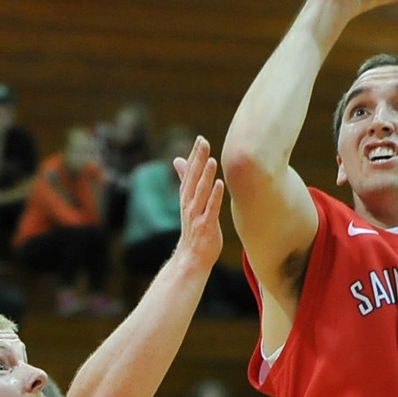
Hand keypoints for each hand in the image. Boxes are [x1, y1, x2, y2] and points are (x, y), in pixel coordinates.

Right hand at [171, 137, 224, 266]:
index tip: (200, 139)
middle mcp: (189, 204)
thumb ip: (185, 180)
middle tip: (203, 142)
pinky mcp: (205, 226)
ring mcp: (196, 215)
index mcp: (186, 197)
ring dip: (205, 176)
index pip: (189, 173)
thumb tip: (178, 159)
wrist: (191, 257)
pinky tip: (219, 184)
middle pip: (193, 178)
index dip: (194, 156)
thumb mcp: (188, 201)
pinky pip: (210, 209)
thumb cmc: (193, 227)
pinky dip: (214, 197)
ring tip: (211, 160)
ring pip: (200, 192)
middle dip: (198, 160)